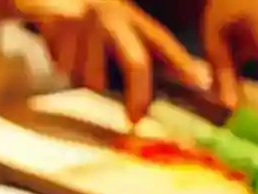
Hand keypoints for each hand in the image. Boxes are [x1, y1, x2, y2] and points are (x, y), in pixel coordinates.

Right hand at [24, 0, 207, 123]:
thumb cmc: (73, 9)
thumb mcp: (106, 20)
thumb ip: (126, 47)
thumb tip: (148, 91)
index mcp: (128, 15)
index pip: (161, 41)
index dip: (182, 63)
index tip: (202, 82)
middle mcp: (114, 14)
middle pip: (136, 62)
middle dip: (137, 96)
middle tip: (135, 120)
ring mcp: (90, 16)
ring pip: (92, 75)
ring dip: (82, 75)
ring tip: (71, 55)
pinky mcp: (65, 18)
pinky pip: (64, 65)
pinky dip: (58, 61)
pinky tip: (55, 43)